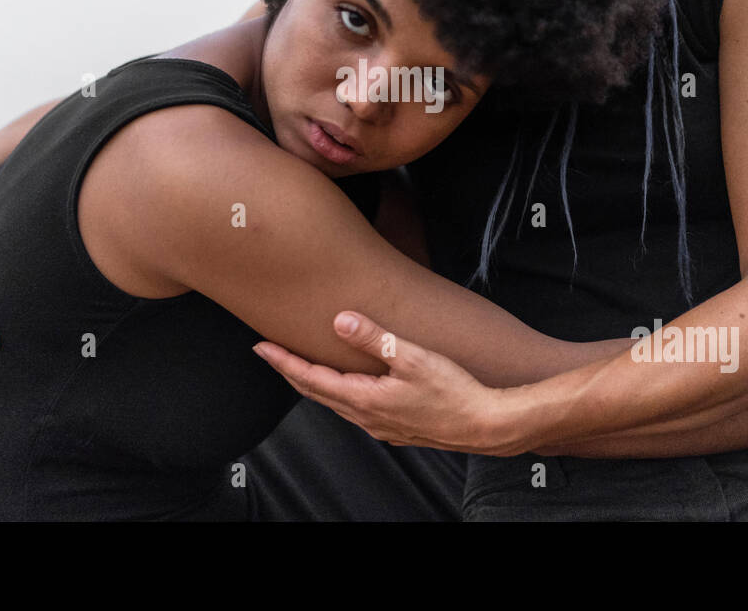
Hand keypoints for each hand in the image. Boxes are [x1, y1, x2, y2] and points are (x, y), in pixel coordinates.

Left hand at [253, 312, 515, 454]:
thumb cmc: (454, 392)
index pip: (310, 378)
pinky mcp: (396, 427)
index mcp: (364, 399)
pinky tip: (346, 386)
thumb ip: (373, 337)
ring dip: (313, 383)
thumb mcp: (411, 357)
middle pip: (316, 392)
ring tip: (300, 365)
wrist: (486, 425)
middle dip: (290, 371)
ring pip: (335, 403)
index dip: (283, 361)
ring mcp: (380, 426)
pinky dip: (338, 393)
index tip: (261, 346)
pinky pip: (354, 410)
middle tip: (269, 352)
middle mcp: (366, 417)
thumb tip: (339, 319)